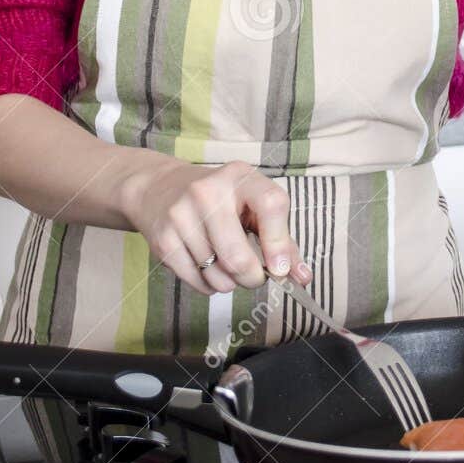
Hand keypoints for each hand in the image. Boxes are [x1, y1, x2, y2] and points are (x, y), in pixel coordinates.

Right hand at [116, 155, 311, 295]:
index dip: (279, 242)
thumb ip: (282, 241)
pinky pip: (197, 282)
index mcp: (240, 177)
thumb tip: (303, 277)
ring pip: (218, 275)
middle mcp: (208, 192)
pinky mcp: (164, 239)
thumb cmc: (219, 201)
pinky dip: (209, 285)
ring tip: (226, 265)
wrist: (161, 189)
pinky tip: (206, 266)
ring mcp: (182, 215)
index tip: (280, 269)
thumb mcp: (252, 207)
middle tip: (253, 277)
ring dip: (229, 283)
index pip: (271, 204)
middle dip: (252, 278)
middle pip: (238, 256)